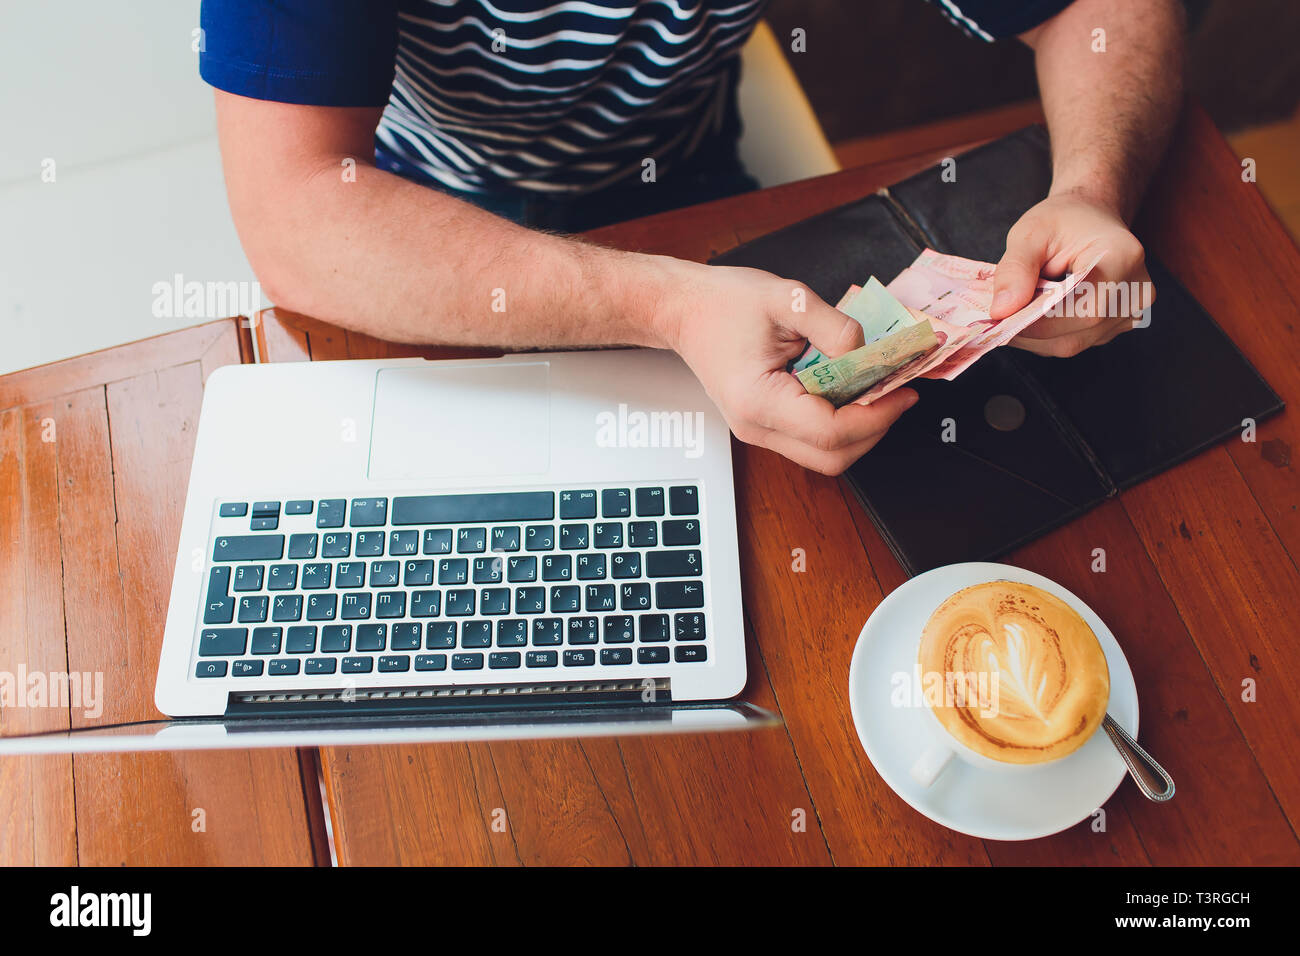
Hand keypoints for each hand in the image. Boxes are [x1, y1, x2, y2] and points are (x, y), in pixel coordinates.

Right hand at [649, 257, 917, 474]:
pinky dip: (840, 423)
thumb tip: (866, 356)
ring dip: (859, 429)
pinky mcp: (764, 425)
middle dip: (874, 430)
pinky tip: (851, 391)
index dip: (876, 416)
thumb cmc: (725, 303)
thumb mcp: (787, 298)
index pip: (831, 432)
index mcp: (759, 400)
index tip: (903, 392)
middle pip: (832, 458)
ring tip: (878, 391)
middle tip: (898, 394)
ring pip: (824, 456)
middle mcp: (756, 427)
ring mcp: (759, 432)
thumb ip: (834, 327)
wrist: (685, 311)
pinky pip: (812, 439)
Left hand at [990, 191, 1153, 356]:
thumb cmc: (1062, 220)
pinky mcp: (1116, 326)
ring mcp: (1129, 313)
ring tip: (1016, 310)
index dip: (1037, 320)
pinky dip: (1046, 335)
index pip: (1080, 308)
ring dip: (1035, 335)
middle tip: (998, 317)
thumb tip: (1002, 311)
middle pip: (1075, 332)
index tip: (1000, 318)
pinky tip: (1033, 314)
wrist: (1090, 217)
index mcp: (1122, 259)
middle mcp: (1135, 292)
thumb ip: (1015, 269)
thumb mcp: (1031, 232)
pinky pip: (1074, 341)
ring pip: (1072, 343)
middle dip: (1030, 329)